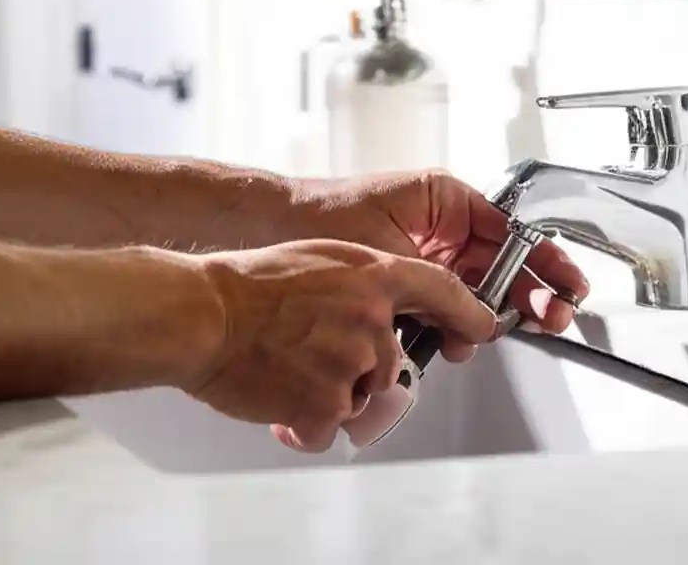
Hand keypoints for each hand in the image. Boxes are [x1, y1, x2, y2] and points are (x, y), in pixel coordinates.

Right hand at [185, 239, 495, 452]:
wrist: (203, 314)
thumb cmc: (248, 286)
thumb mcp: (321, 259)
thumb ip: (362, 284)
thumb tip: (380, 308)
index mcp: (372, 276)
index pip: (442, 291)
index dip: (469, 312)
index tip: (483, 325)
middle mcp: (370, 318)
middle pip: (391, 363)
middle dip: (358, 369)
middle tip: (312, 354)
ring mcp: (352, 363)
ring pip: (360, 397)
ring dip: (329, 395)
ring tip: (288, 369)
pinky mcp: (328, 403)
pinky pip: (329, 427)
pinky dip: (304, 423)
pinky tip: (277, 394)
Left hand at [278, 171, 590, 358]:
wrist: (273, 231)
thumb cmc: (323, 218)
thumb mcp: (394, 249)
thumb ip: (444, 284)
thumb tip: (483, 317)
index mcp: (447, 200)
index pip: (514, 233)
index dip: (546, 263)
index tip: (569, 287)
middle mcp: (443, 226)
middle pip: (502, 266)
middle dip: (524, 297)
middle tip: (548, 319)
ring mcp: (427, 254)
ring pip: (475, 292)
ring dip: (481, 320)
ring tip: (474, 338)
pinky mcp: (409, 280)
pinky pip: (443, 305)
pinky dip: (449, 326)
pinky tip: (447, 340)